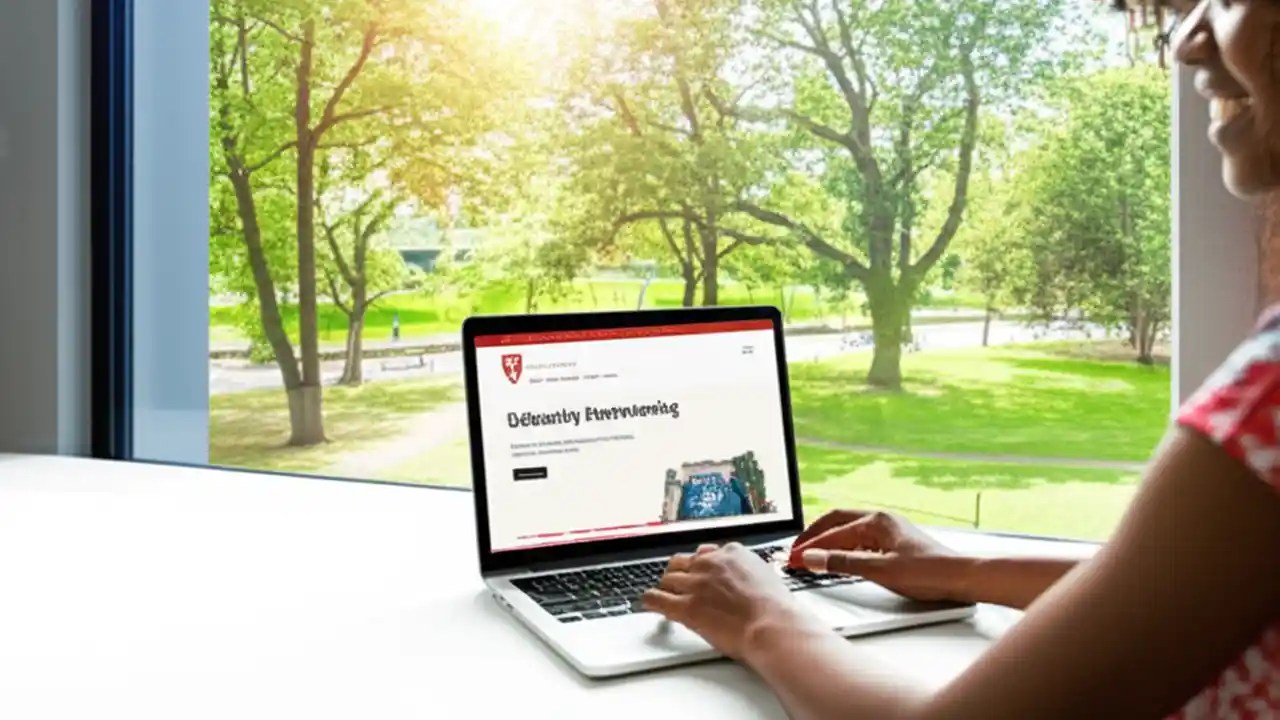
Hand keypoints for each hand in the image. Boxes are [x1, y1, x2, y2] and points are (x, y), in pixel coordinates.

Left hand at [642, 543, 820, 660]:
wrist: (773, 626)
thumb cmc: (777, 609)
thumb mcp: (767, 577)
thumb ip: (749, 573)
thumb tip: (747, 581)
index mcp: (732, 553)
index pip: (706, 553)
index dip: (701, 565)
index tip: (699, 572)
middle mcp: (711, 564)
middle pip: (682, 562)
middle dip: (679, 573)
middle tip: (678, 583)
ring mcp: (696, 584)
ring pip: (668, 579)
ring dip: (666, 587)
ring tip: (664, 594)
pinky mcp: (686, 607)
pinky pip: (658, 599)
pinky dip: (651, 600)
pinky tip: (649, 603)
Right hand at [790, 510, 969, 602]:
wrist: (961, 577)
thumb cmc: (928, 573)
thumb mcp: (879, 570)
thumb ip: (843, 562)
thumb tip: (813, 558)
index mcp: (876, 521)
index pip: (832, 532)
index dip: (809, 547)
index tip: (793, 559)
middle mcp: (881, 520)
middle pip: (836, 522)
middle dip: (814, 536)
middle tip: (795, 552)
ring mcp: (888, 530)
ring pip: (848, 530)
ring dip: (827, 541)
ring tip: (811, 555)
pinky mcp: (894, 543)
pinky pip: (860, 539)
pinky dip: (843, 547)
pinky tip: (838, 558)